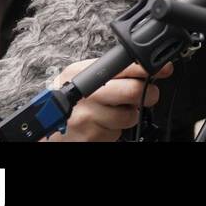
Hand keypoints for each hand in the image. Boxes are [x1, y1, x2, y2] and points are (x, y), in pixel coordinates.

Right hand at [0, 61, 173, 141]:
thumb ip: (112, 71)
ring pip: (130, 115)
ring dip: (130, 113)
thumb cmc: (67, 98)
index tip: (165, 68)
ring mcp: (87, 119)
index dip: (149, 68)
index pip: (125, 66)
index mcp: (82, 73)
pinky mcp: (91, 138)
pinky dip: (116, 128)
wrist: (41, 126)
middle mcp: (85, 95)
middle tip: (147, 94)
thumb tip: (149, 68)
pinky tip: (103, 123)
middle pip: (133, 92)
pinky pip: (118, 132)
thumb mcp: (82, 77)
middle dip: (149, 94)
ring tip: (115, 110)